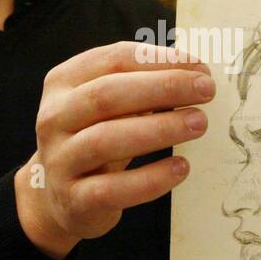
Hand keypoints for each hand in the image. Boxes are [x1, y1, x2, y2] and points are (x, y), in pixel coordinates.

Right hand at [15, 41, 215, 259]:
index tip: (199, 66)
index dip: (158, 60)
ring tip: (198, 124)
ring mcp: (59, 160)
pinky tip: (181, 168)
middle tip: (206, 90)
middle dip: (162, 87)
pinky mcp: (74, 200)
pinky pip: (113, 189)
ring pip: (106, 140)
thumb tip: (196, 74)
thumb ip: (142, 87)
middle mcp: (54, 118)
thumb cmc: (95, 140)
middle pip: (107, 95)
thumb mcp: (109, 108)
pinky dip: (151, 178)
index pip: (112, 60)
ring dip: (159, 129)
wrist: (58, 198)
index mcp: (63, 83)